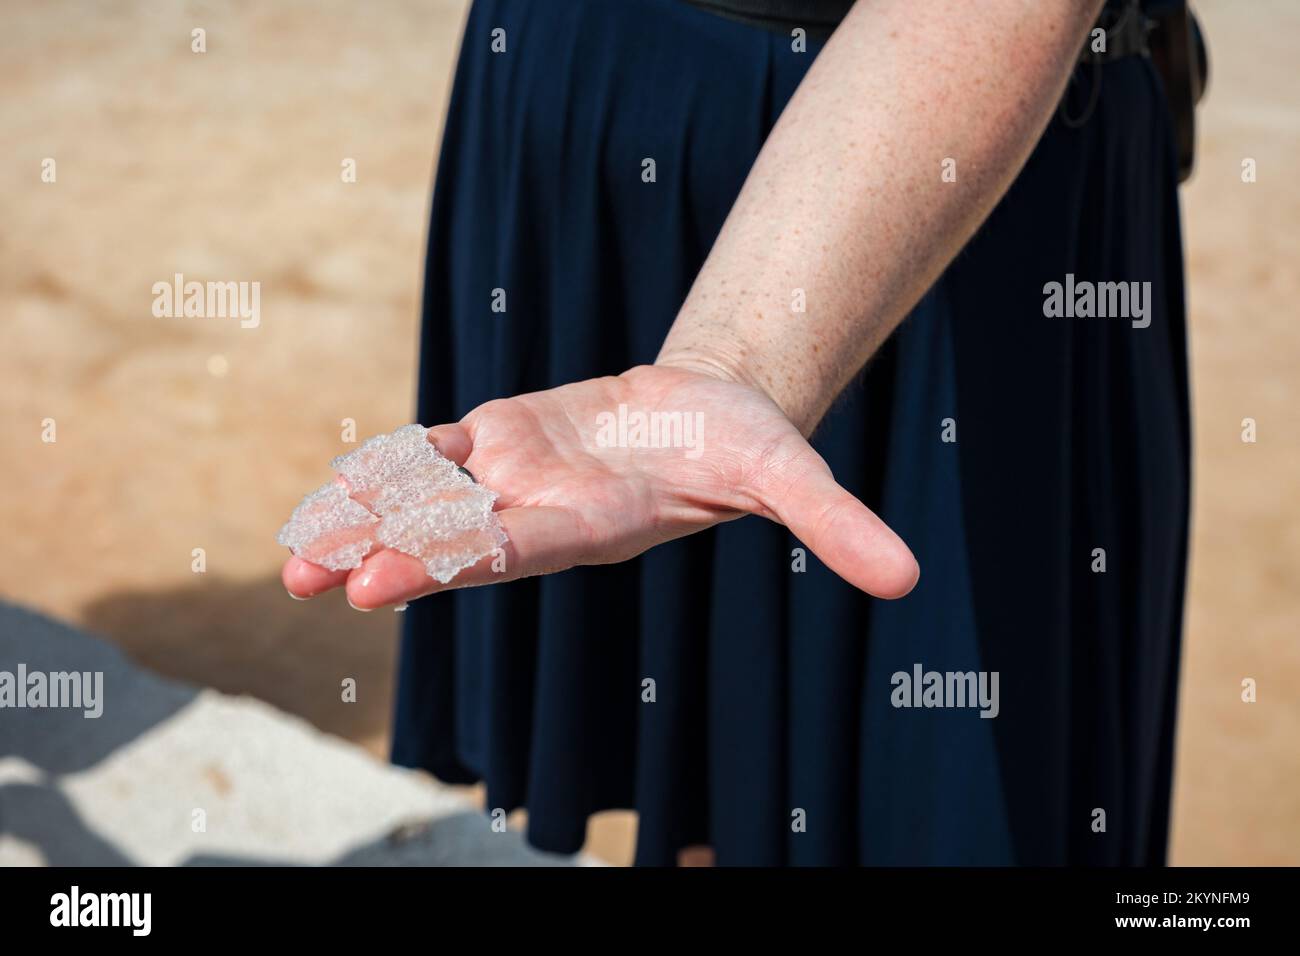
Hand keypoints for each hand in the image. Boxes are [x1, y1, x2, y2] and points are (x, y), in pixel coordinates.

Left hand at [281, 364, 917, 608]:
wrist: (709, 410)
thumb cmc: (747, 446)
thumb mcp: (791, 478)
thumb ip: (835, 528)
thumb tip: (911, 582)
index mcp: (593, 524)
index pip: (510, 550)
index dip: (447, 563)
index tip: (380, 585)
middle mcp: (541, 511)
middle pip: (453, 535)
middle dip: (386, 555)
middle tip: (311, 582)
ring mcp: (516, 476)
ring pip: (429, 500)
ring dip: (366, 523)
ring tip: (296, 557)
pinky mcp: (502, 438)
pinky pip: (434, 452)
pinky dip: (389, 466)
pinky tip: (334, 489)